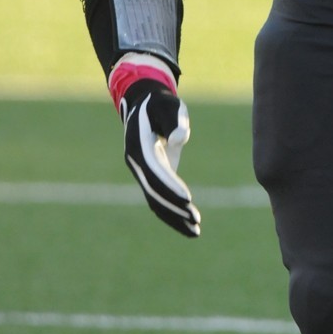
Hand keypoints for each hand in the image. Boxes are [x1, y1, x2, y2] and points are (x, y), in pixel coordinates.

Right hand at [112, 58, 199, 237]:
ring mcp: (141, 172)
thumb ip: (175, 121)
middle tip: (196, 220)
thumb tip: (178, 140)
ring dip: (173, 216)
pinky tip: (188, 225)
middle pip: (154, 191)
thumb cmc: (161, 103)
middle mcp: (136, 163)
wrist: (145, 104)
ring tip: (195, 230)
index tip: (188, 199)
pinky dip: (172, 213)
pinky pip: (158, 199)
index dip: (171, 186)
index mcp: (138, 146)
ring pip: (155, 200)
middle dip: (174, 207)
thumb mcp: (169, 105)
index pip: (155, 171)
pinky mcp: (150, 176)